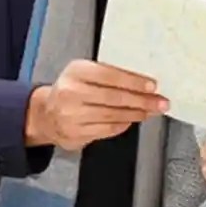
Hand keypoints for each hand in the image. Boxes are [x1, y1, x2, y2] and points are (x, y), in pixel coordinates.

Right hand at [24, 60, 167, 150]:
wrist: (45, 116)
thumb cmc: (71, 90)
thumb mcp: (83, 74)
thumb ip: (107, 75)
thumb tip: (143, 81)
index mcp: (76, 72)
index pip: (109, 75)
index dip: (133, 81)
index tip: (152, 85)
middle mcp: (71, 93)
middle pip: (114, 97)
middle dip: (142, 100)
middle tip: (160, 102)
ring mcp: (72, 116)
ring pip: (113, 115)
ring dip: (136, 113)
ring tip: (151, 111)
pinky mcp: (76, 134)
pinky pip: (107, 129)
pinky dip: (123, 124)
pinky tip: (133, 120)